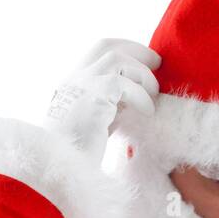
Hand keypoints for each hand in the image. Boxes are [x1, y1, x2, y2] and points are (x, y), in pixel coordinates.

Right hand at [44, 38, 159, 164]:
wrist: (60, 172)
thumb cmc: (79, 157)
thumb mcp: (96, 124)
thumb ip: (110, 107)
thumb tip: (137, 97)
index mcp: (71, 85)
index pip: (97, 53)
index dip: (124, 51)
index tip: (144, 63)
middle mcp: (72, 80)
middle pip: (106, 46)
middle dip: (137, 50)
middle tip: (158, 63)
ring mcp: (80, 86)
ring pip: (118, 58)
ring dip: (142, 74)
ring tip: (153, 95)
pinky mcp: (92, 98)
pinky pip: (124, 84)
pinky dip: (141, 96)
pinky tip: (147, 112)